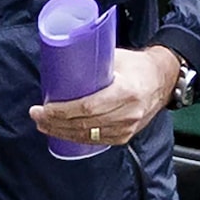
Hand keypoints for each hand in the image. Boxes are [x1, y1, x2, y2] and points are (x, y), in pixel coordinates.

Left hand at [30, 45, 179, 149]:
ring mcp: (128, 128)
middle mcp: (128, 113)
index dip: (62, 111)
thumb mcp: (116, 58)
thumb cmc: (138, 65)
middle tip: (36, 115)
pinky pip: (95, 141)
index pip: (87, 107)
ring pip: (87, 135)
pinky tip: (61, 132)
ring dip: (61, 132)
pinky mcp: (125, 136)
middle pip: (84, 124)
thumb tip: (60, 62)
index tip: (44, 107)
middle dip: (55, 122)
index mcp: (126, 91)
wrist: (163, 80)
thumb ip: (92, 63)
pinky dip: (75, 138)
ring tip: (43, 124)